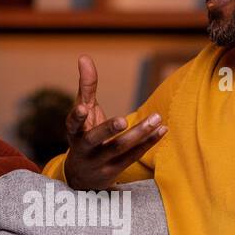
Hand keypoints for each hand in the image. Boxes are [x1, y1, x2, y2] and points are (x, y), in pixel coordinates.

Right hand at [62, 54, 166, 190]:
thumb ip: (86, 86)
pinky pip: (133, 156)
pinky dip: (148, 142)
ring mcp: (99, 162)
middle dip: (108, 129)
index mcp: (74, 132)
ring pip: (119, 148)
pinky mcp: (114, 171)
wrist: (81, 177)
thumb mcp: (82, 111)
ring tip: (157, 118)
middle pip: (95, 139)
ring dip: (139, 133)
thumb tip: (84, 56)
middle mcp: (84, 149)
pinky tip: (162, 130)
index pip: (72, 125)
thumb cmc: (83, 135)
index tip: (83, 108)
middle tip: (123, 120)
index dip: (77, 117)